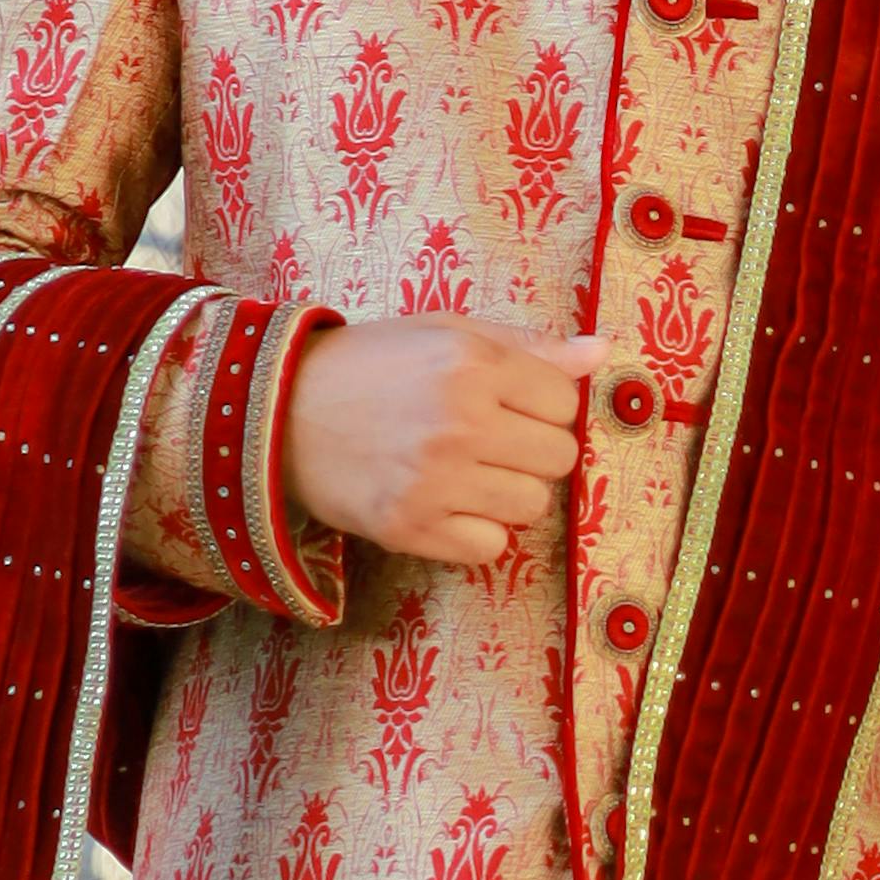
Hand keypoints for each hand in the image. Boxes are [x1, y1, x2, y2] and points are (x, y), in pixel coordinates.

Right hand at [279, 315, 599, 562]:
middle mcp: (459, 422)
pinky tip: (447, 504)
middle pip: (559, 457)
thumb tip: (601, 352)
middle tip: (488, 440)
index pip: (565, 402)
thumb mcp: (446, 332)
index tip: (507, 403)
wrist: (278, 414)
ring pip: (533, 506)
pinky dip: (477, 531)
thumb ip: (528, 346)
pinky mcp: (411, 528)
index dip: (541, 404)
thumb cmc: (372, 366)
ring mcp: (436, 480)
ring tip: (467, 472)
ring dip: (509, 493)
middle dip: (531, 449)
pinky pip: (491, 547)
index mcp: (471, 364)